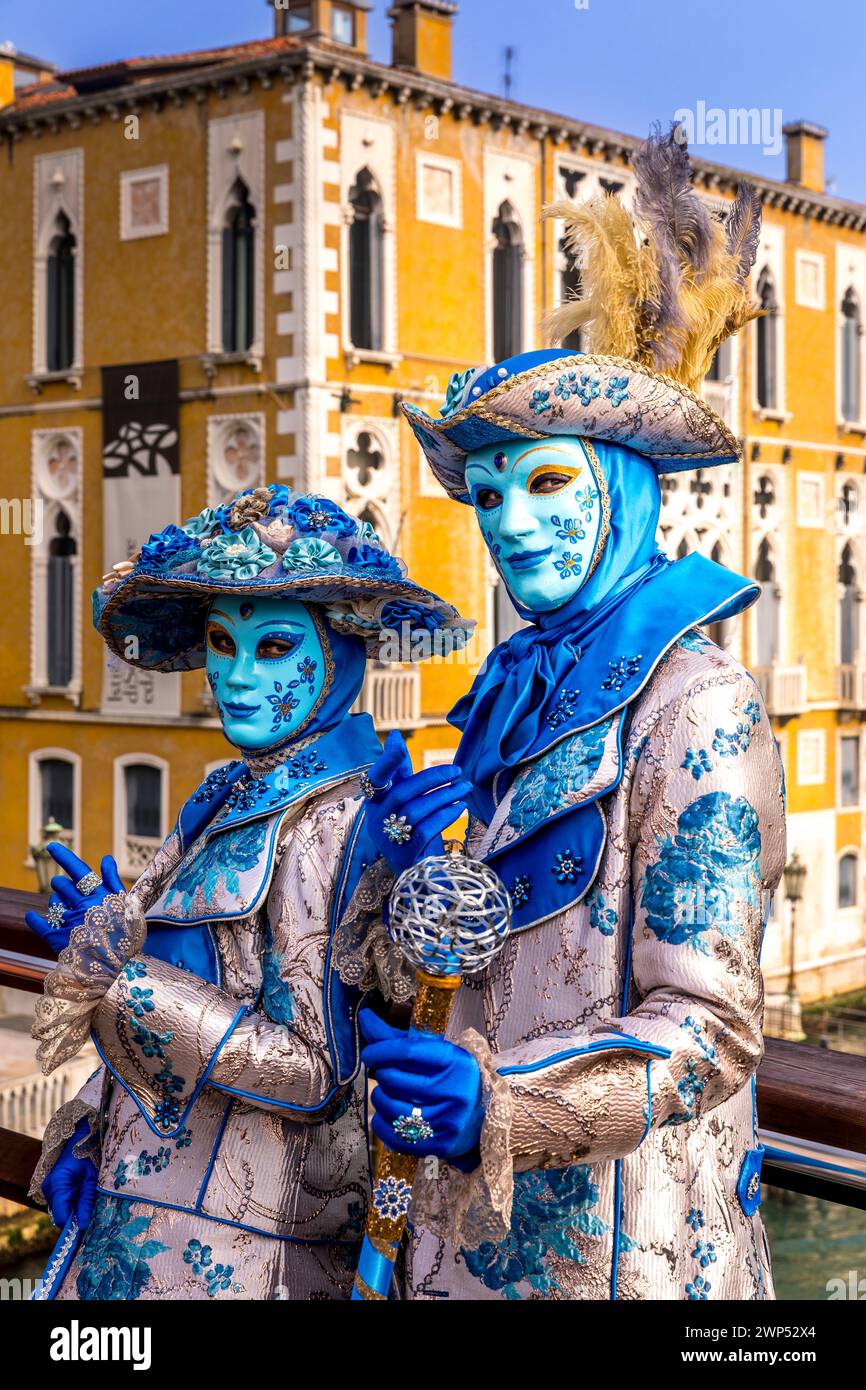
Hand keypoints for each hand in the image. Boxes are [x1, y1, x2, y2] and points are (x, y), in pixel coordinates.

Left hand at [25, 844, 124, 954]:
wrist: (120, 970)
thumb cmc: (126, 935)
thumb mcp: (126, 906)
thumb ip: (113, 881)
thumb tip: (106, 858)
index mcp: (101, 897)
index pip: (79, 870)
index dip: (64, 856)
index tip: (50, 846)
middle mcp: (84, 907)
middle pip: (63, 885)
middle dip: (62, 885)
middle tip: (67, 891)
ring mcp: (71, 923)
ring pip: (54, 902)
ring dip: (57, 902)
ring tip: (68, 912)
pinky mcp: (59, 940)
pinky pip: (41, 924)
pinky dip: (34, 920)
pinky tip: (31, 916)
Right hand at [42, 1119, 98, 1229]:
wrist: (83, 1134)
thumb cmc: (90, 1152)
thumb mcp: (92, 1177)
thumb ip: (87, 1201)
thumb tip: (84, 1226)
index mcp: (58, 1184)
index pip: (61, 1217)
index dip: (74, 1227)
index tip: (89, 1232)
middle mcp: (49, 1188)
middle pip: (61, 1216)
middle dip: (77, 1220)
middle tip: (96, 1220)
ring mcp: (50, 1187)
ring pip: (62, 1211)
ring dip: (76, 1212)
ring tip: (93, 1206)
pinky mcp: (55, 1187)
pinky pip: (63, 1203)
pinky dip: (74, 1205)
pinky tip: (86, 1200)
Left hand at [359, 1008, 483, 1168]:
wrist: (485, 1114)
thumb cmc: (453, 1077)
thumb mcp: (435, 1052)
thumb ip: (398, 1038)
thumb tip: (364, 1019)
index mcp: (455, 1061)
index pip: (407, 1051)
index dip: (380, 1050)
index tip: (370, 1053)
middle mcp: (453, 1091)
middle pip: (394, 1079)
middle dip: (382, 1074)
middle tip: (387, 1074)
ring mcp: (447, 1121)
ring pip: (389, 1106)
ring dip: (380, 1097)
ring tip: (389, 1093)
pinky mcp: (439, 1145)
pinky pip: (392, 1134)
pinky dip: (382, 1123)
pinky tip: (391, 1115)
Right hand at [364, 731, 471, 874]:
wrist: (418, 872)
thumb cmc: (411, 828)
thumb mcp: (404, 799)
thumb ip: (400, 771)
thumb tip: (394, 736)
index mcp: (374, 803)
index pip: (376, 779)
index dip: (385, 762)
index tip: (397, 745)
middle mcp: (376, 820)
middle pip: (403, 792)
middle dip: (433, 778)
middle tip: (458, 771)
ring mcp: (388, 838)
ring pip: (416, 810)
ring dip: (445, 796)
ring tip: (464, 788)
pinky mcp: (405, 854)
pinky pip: (426, 829)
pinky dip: (445, 816)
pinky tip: (459, 808)